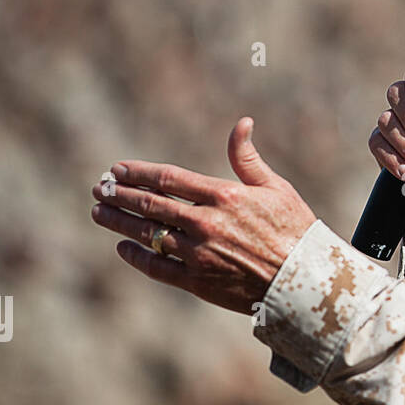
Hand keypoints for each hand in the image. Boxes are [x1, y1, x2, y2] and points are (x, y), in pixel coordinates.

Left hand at [90, 117, 316, 314]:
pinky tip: (123, 248)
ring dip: (120, 222)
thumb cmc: (295, 230)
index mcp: (225, 196)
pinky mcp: (198, 282)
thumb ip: (248, 158)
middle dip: (120, 195)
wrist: (305, 281)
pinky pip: (157, 267)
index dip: (138, 172)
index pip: (169, 179)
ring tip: (100, 213)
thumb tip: (242, 122)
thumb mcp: (276, 188)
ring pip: (147, 234)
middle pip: (151, 205)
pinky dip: (136, 256)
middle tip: (99, 188)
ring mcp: (199, 254)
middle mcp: (207, 223)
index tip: (117, 168)